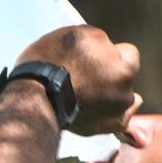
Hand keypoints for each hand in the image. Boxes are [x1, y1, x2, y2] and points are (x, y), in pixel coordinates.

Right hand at [15, 25, 140, 136]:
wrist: (33, 96)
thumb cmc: (52, 63)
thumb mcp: (79, 34)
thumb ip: (102, 41)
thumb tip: (108, 50)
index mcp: (126, 67)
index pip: (128, 53)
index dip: (110, 52)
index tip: (94, 56)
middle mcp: (127, 93)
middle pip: (123, 77)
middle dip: (110, 74)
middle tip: (84, 75)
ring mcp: (117, 114)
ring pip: (120, 97)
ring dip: (109, 94)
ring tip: (83, 93)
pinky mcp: (105, 128)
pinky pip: (119, 120)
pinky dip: (111, 114)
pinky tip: (102, 109)